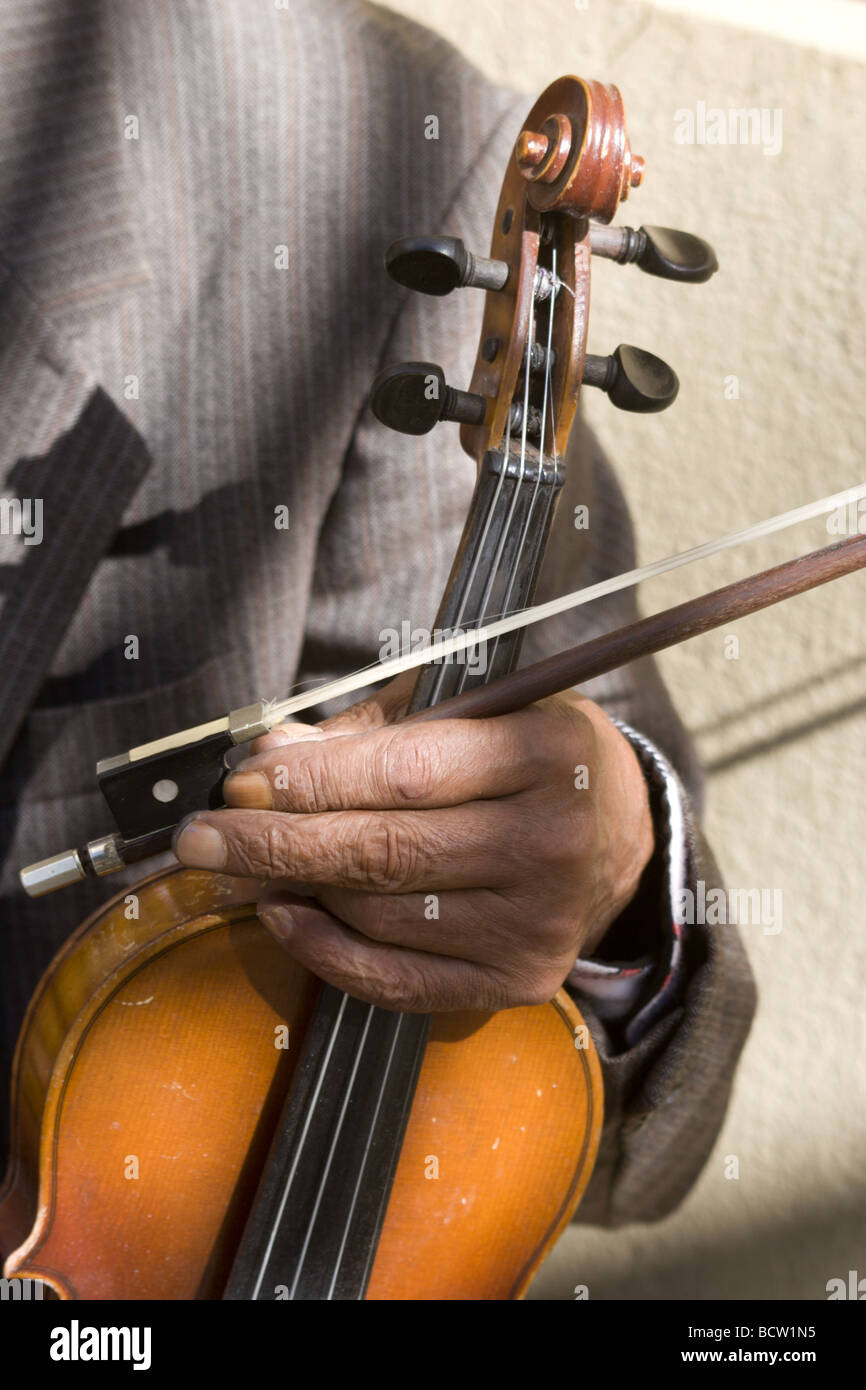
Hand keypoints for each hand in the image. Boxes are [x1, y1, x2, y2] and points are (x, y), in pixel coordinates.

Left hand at [172, 677, 654, 1011]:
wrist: (618, 832)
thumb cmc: (532, 755)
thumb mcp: (477, 708)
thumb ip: (375, 730)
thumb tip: (270, 756)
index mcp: (550, 757)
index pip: (407, 772)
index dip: (312, 780)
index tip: (239, 780)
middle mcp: (553, 845)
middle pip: (384, 850)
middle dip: (274, 842)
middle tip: (201, 837)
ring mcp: (539, 923)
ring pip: (380, 914)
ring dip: (293, 888)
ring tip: (241, 863)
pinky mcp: (520, 979)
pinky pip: (399, 980)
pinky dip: (326, 951)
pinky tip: (284, 914)